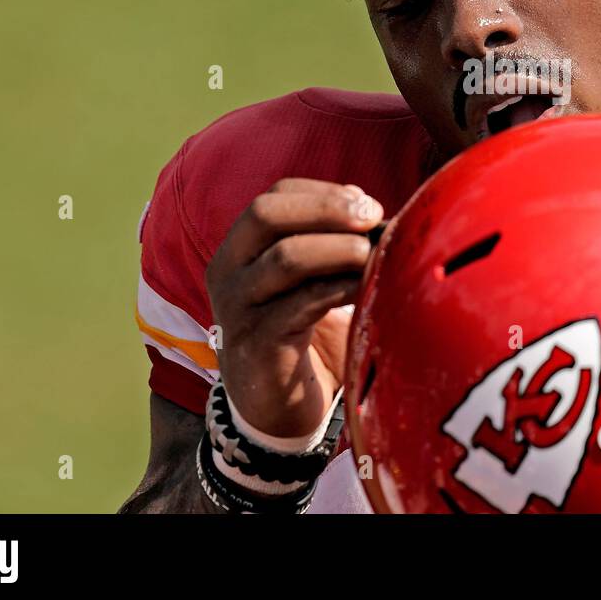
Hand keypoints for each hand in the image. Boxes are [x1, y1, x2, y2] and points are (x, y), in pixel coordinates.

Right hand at [205, 179, 382, 438]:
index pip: (274, 197)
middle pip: (266, 214)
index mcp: (237, 248)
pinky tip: (368, 286)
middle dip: (326, 208)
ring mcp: (237, 308)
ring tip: (373, 254)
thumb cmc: (299, 332)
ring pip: (286, 257)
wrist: (273, 406)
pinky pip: (303, 303)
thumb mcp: (305, 281)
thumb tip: (369, 208)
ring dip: (340, 248)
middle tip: (372, 218)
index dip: (323, 193)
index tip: (369, 205)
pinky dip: (342, 287)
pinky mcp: (257, 343)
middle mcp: (227, 271)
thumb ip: (327, 243)